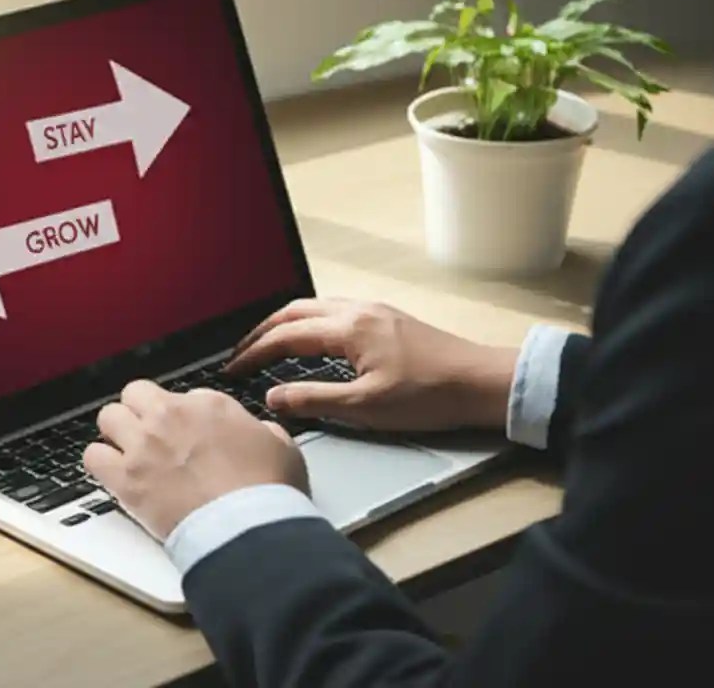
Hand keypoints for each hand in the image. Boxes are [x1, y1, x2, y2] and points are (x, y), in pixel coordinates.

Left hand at [83, 380, 308, 539]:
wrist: (245, 529)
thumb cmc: (267, 492)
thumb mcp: (282, 447)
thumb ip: (264, 431)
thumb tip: (260, 433)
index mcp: (209, 405)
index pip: (182, 396)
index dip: (182, 417)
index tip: (186, 434)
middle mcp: (171, 416)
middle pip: (136, 394)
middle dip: (140, 412)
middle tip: (149, 435)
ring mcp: (144, 445)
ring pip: (108, 417)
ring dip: (116, 433)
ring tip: (127, 453)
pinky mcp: (125, 478)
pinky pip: (91, 455)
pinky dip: (100, 463)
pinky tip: (112, 474)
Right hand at [225, 298, 517, 431]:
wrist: (481, 383)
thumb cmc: (428, 396)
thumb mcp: (365, 407)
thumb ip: (313, 400)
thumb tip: (272, 396)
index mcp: (348, 327)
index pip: (285, 335)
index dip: (254, 353)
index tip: (232, 369)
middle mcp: (358, 309)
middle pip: (295, 311)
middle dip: (263, 331)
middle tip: (241, 353)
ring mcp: (375, 311)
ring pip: (316, 307)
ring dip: (287, 323)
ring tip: (268, 345)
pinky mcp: (388, 319)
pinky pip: (336, 310)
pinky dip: (310, 323)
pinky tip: (312, 342)